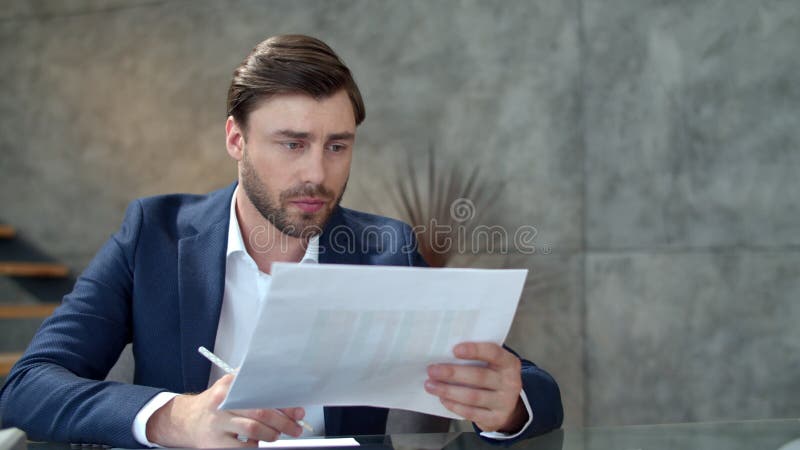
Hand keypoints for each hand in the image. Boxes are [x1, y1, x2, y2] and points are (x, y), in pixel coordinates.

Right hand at [146, 374, 304, 446]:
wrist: (186, 420)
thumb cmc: (216, 405)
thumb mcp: (231, 389)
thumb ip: (256, 390)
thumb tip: (290, 404)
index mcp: (230, 384)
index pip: (263, 391)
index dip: (284, 403)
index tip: (298, 411)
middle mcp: (222, 401)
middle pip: (260, 411)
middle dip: (284, 422)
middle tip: (296, 428)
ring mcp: (217, 422)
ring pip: (253, 429)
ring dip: (271, 435)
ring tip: (276, 435)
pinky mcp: (215, 442)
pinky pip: (242, 447)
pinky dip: (254, 446)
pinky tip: (256, 443)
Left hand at [425, 342, 526, 432]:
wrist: (507, 404)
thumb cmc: (492, 376)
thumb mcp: (492, 364)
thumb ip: (476, 357)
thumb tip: (444, 353)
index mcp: (509, 363)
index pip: (494, 353)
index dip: (475, 351)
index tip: (455, 350)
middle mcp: (510, 383)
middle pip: (479, 376)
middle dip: (452, 373)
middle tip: (432, 370)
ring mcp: (504, 402)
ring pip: (473, 396)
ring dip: (448, 391)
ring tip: (430, 385)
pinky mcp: (496, 418)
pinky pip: (471, 412)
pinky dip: (454, 405)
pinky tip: (442, 398)